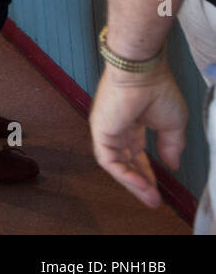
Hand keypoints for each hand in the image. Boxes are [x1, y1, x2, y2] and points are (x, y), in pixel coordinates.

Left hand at [89, 64, 186, 207]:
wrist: (143, 73)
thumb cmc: (158, 90)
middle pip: (126, 161)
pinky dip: (123, 174)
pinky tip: (140, 185)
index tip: (159, 188)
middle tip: (154, 200)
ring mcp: (106, 130)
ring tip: (150, 197)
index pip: (136, 153)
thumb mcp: (172, 124)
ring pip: (116, 164)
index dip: (147, 172)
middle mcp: (117, 128)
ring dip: (133, 183)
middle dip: (140, 182)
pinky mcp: (100, 132)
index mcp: (132, 123)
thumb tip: (172, 165)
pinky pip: (108, 160)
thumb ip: (171, 146)